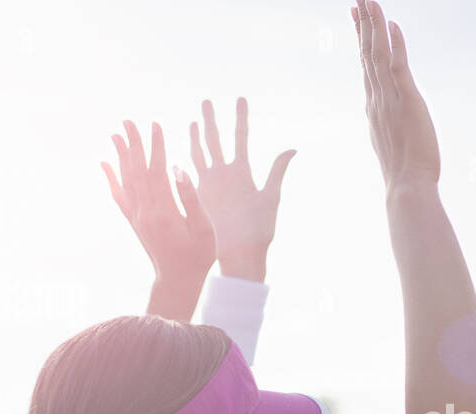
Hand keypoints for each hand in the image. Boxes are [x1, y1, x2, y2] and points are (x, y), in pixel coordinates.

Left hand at [102, 120, 215, 283]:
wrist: (178, 281)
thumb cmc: (199, 256)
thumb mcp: (204, 228)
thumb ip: (191, 198)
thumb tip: (177, 169)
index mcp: (165, 212)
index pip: (158, 171)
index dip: (156, 147)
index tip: (155, 124)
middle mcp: (145, 212)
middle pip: (137, 171)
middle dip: (133, 144)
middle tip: (128, 121)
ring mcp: (137, 217)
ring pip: (125, 180)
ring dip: (120, 156)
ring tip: (115, 134)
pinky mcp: (134, 222)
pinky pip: (119, 196)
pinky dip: (110, 178)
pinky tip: (104, 164)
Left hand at [190, 97, 295, 280]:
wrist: (236, 254)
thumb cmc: (258, 229)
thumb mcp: (271, 198)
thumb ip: (278, 170)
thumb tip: (292, 148)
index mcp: (239, 172)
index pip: (240, 136)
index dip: (241, 116)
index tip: (240, 97)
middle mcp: (218, 175)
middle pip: (212, 140)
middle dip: (211, 118)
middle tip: (206, 101)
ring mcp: (205, 186)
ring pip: (196, 155)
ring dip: (194, 137)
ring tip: (192, 123)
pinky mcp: (197, 198)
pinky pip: (190, 174)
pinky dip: (187, 162)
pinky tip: (183, 158)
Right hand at [353, 1, 439, 190]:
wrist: (407, 187)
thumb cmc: (405, 173)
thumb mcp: (392, 143)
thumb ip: (388, 125)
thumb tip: (386, 120)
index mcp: (375, 107)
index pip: (367, 67)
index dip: (362, 41)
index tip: (358, 20)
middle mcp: (377, 99)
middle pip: (367, 54)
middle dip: (362, 25)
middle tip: (357, 0)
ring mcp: (389, 99)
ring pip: (377, 54)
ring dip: (373, 25)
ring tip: (368, 1)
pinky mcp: (407, 101)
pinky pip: (398, 66)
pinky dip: (394, 44)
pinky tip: (392, 24)